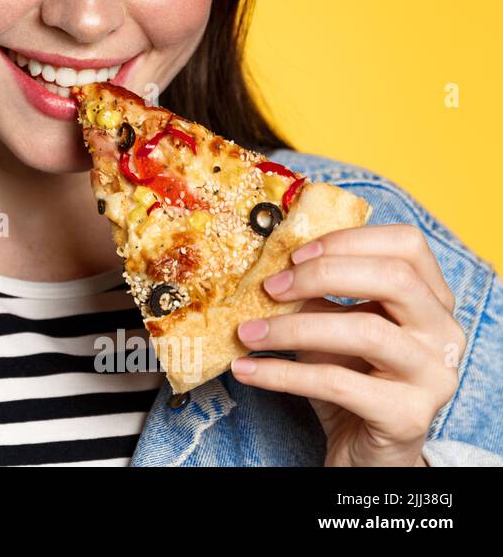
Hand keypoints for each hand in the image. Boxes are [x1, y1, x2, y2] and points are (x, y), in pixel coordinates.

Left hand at [229, 223, 465, 466]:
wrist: (366, 450)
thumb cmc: (352, 378)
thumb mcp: (334, 328)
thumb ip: (318, 297)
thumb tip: (271, 269)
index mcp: (432, 299)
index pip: (407, 245)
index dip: (348, 241)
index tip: (295, 254)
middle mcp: (443, 332)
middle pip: (394, 278)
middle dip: (322, 275)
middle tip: (269, 288)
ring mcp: (433, 375)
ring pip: (366, 331)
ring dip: (293, 328)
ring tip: (247, 333)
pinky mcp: (408, 415)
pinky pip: (337, 383)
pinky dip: (282, 373)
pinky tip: (247, 369)